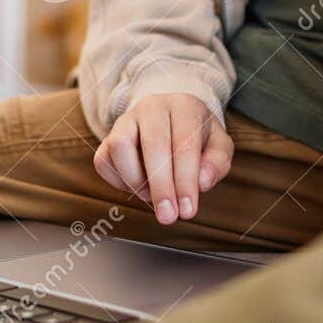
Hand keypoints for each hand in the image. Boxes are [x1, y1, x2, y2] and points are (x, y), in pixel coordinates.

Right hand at [92, 93, 233, 224]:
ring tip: (152, 194)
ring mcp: (126, 119)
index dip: (185, 181)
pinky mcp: (108, 136)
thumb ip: (217, 163)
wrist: (172, 119)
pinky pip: (103, 161)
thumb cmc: (197, 136)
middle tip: (168, 216)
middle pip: (153, 144)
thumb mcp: (218, 145)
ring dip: (136, 180)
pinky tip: (139, 185)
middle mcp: (153, 107)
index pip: (185, 143)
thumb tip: (202, 182)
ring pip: (120, 146)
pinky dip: (119, 182)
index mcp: (184, 106)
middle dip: (161, 186)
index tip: (187, 210)